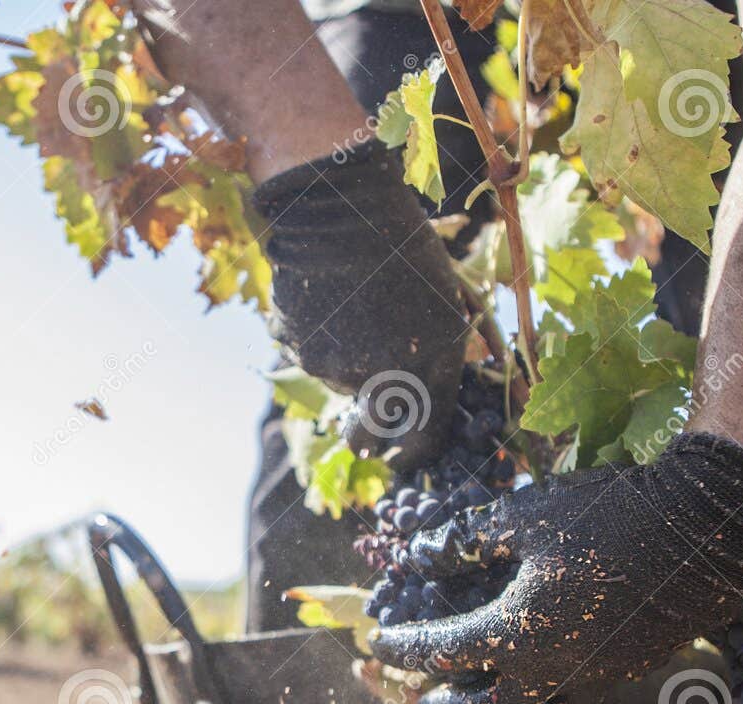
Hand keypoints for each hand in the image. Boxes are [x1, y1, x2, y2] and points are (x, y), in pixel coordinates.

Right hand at [252, 142, 466, 467]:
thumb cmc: (403, 247)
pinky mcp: (298, 350)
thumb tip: (426, 401)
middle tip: (362, 424)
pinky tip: (323, 301)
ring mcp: (336, 366)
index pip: (423, 439)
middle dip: (364, 436)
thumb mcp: (443, 300)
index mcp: (433, 363)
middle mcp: (384, 375)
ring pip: (336, 388)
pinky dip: (315, 342)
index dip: (411, 456)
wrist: (339, 207)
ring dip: (341, 367)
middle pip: (366, 436)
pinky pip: (307, 360)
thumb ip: (439, 356)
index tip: (401, 458)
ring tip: (349, 312)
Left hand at [369, 434, 742, 703]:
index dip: (407, 647)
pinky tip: (547, 696)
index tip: (380, 641)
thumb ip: (466, 543)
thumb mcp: (525, 517)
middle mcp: (555, 671)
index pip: (444, 652)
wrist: (706, 532)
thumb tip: (418, 558)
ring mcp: (596, 679)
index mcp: (520, 634)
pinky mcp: (629, 672)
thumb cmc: (607, 515)